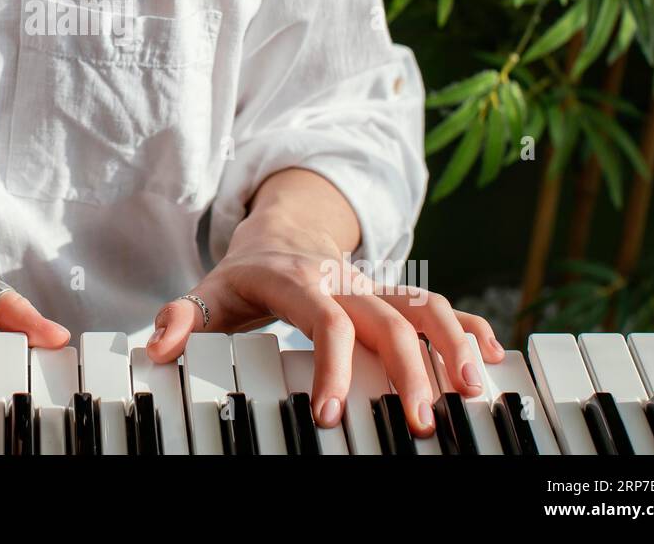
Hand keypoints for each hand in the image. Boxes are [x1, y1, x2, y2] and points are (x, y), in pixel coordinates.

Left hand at [146, 210, 503, 436]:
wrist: (279, 231)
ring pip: (424, 306)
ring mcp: (374, 285)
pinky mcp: (393, 294)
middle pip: (387, 318)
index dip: (332, 364)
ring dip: (453, 345)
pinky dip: (469, 328)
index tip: (332, 415)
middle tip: (422, 423)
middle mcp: (343, 280)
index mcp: (297, 280)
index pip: (324, 319)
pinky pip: (438, 306)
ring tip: (474, 392)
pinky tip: (495, 358)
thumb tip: (159, 346)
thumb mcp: (209, 289)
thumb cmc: (244, 273)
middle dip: (410, 369)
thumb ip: (183, 316)